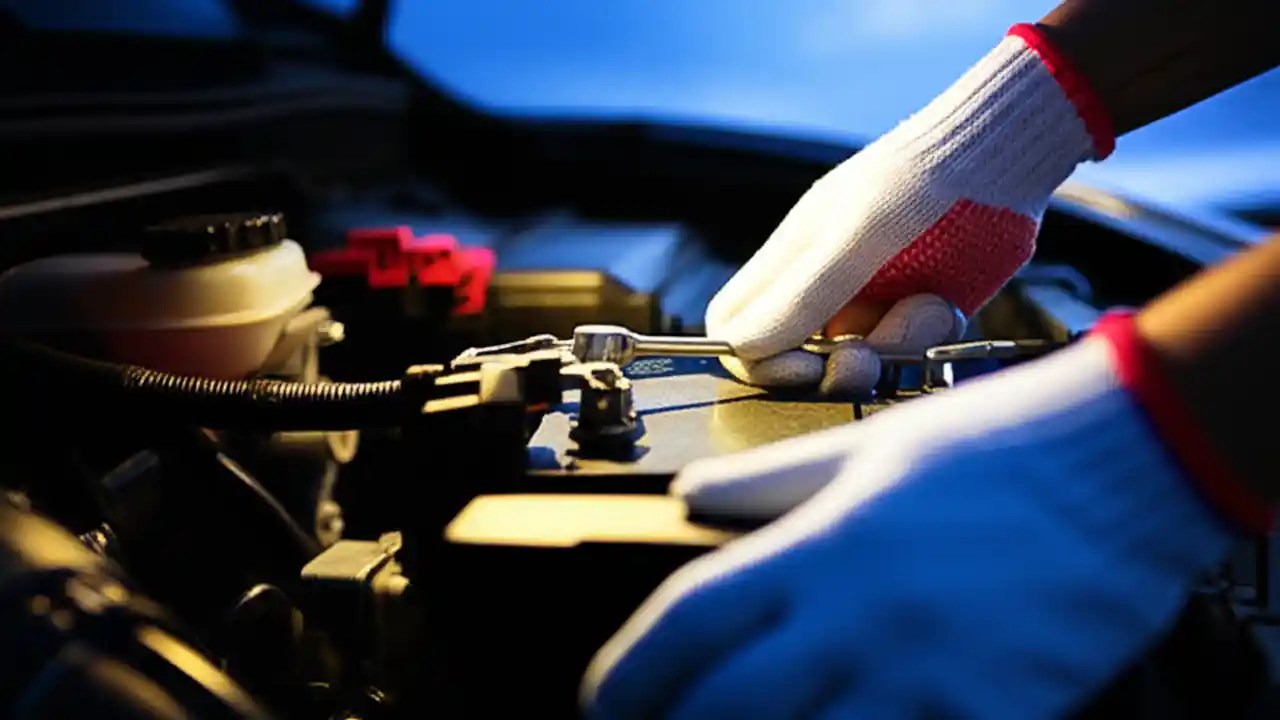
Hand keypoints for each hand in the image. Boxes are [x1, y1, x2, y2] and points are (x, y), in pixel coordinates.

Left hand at [581, 332, 1236, 718]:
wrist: (1130, 464)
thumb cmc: (1003, 446)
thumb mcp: (871, 447)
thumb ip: (769, 482)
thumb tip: (693, 497)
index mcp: (825, 544)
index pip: (691, 620)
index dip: (630, 671)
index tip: (604, 699)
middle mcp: (863, 616)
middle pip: (727, 702)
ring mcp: (928, 675)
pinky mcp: (990, 713)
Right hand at [708, 24, 1112, 393]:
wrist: (1005, 154)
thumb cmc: (919, 182)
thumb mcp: (853, 240)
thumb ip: (798, 296)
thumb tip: (738, 347)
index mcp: (790, 261)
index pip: (739, 329)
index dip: (757, 360)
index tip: (802, 366)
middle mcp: (826, 288)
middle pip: (801, 359)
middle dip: (837, 367)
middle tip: (872, 359)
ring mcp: (875, 302)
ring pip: (864, 362)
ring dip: (896, 345)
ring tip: (928, 305)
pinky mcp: (921, 313)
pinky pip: (912, 354)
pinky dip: (930, 338)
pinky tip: (945, 303)